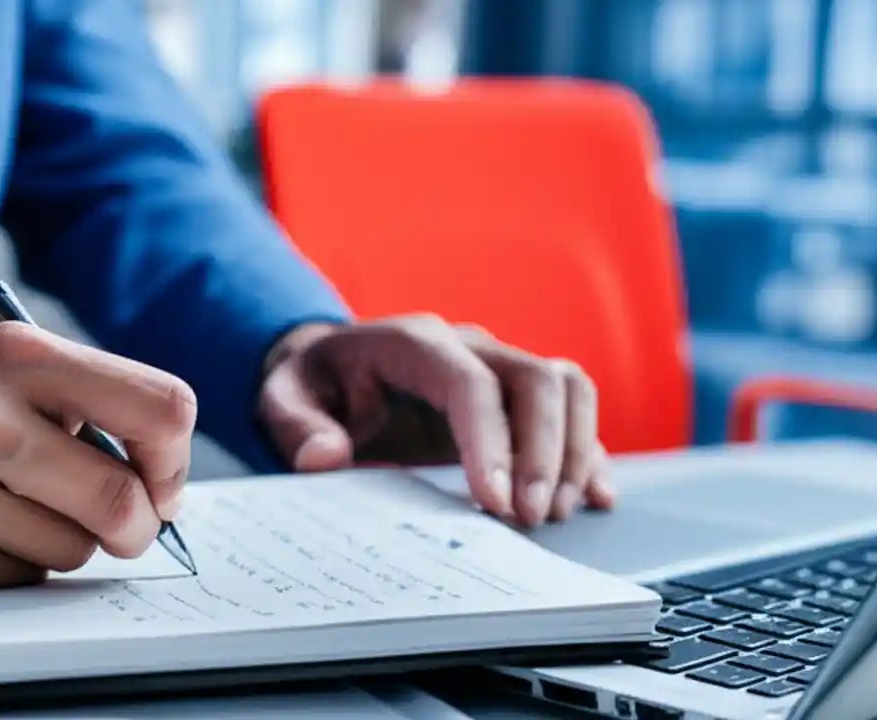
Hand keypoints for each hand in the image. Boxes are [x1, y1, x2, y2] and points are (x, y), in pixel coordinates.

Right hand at [0, 324, 195, 588]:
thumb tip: (167, 483)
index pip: (161, 408)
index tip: (162, 484)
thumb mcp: (5, 365)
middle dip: (138, 525)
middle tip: (126, 526)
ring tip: (15, 505)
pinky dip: (17, 564)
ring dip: (66, 541)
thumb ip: (91, 403)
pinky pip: (21, 580)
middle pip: (123, 500)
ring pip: (74, 550)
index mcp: (19, 354)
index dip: (176, 461)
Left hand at [259, 316, 614, 526]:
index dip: (490, 440)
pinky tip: (593, 496)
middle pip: (537, 379)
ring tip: (557, 512)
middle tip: (533, 516)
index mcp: (414, 342)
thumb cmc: (315, 385)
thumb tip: (327, 456)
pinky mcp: (517, 397)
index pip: (470, 383)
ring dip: (575, 450)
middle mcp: (469, 345)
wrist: (336, 366)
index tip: (495, 501)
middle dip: (546, 451)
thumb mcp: (283, 399)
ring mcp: (500, 366)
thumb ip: (298, 425)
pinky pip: (573, 409)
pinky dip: (588, 451)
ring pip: (568, 386)